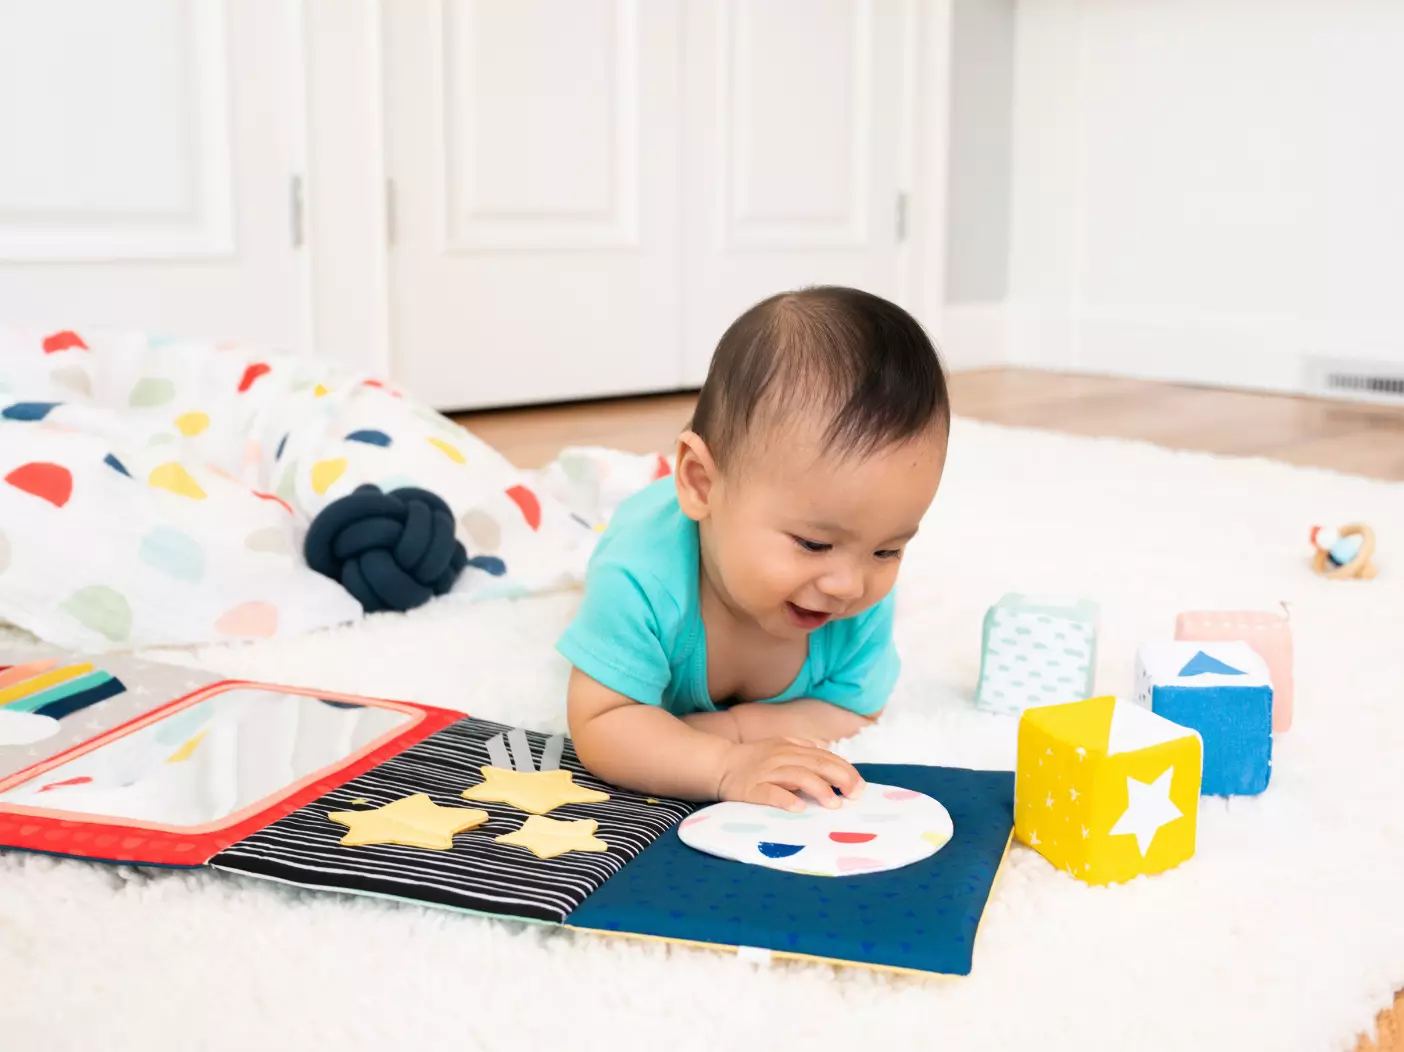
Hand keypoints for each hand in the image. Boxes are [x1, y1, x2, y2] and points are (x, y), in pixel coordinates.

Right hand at [716, 738, 864, 811]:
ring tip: (834, 804)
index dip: (845, 770)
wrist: (718, 764)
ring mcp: (767, 772)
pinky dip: (785, 799)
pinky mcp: (751, 789)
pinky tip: (799, 808)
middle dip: (840, 777)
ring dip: (819, 788)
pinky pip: (770, 793)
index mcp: (791, 747)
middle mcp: (782, 757)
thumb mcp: (780, 746)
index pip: (825, 756)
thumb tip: (828, 752)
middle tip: (854, 794)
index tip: (860, 786)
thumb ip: (804, 749)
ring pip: (797, 776)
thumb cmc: (753, 760)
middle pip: (817, 763)